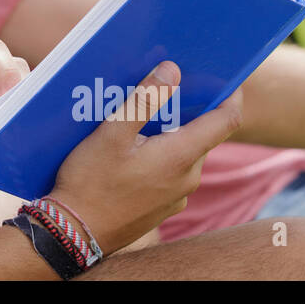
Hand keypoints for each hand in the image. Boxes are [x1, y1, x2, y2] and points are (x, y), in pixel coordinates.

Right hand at [49, 60, 243, 254]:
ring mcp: (177, 196)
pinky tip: (129, 154)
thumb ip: (145, 100)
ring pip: (184, 153)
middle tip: (160, 92)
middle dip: (187, 111)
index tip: (223, 76)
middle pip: (202, 134)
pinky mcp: (163, 207)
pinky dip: (160, 156)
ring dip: (169, 134)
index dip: (230, 94)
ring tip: (135, 123)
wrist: (74, 233)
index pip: (227, 120)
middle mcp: (188, 178)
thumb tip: (172, 70)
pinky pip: (172, 172)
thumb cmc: (90, 182)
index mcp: (181, 156)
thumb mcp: (112, 133)